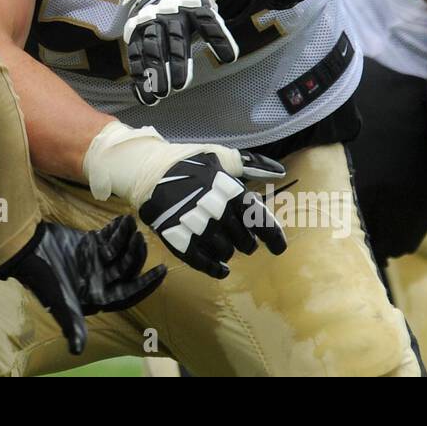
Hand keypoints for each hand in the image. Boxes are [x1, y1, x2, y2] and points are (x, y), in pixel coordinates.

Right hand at [0, 217, 166, 354]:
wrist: (26, 249)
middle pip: (126, 268)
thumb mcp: (60, 302)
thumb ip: (71, 324)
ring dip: (127, 238)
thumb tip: (76, 352)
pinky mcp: (88, 244)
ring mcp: (95, 261)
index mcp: (96, 296)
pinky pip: (109, 237)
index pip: (128, 293)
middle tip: (140, 238)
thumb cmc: (44, 277)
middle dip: (136, 255)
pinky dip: (117, 230)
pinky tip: (123, 220)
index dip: (146, 284)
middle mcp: (98, 279)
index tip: (162, 270)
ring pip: (120, 251)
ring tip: (131, 224)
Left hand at [123, 0, 237, 104]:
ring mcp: (177, 11)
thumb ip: (146, 60)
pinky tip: (228, 57)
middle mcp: (157, 19)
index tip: (149, 100)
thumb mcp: (149, 33)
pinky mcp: (198, 4)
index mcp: (142, 28)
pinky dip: (220, 39)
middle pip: (155, 48)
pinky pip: (209, 23)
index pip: (139, 55)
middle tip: (163, 93)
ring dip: (179, 62)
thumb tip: (143, 96)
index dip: (143, 77)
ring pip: (177, 38)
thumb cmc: (162, 19)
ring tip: (180, 85)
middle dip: (157, 71)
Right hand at [138, 149, 286, 278]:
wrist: (147, 171)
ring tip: (224, 244)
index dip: (273, 236)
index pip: (259, 219)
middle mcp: (216, 210)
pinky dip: (215, 269)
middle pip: (245, 240)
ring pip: (226, 252)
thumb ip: (251, 165)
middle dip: (247, 242)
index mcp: (228, 189)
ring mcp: (196, 226)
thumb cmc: (187, 162)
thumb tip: (279, 170)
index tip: (278, 247)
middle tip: (242, 239)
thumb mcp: (219, 156)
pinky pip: (203, 263)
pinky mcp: (178, 239)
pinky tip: (221, 269)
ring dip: (229, 251)